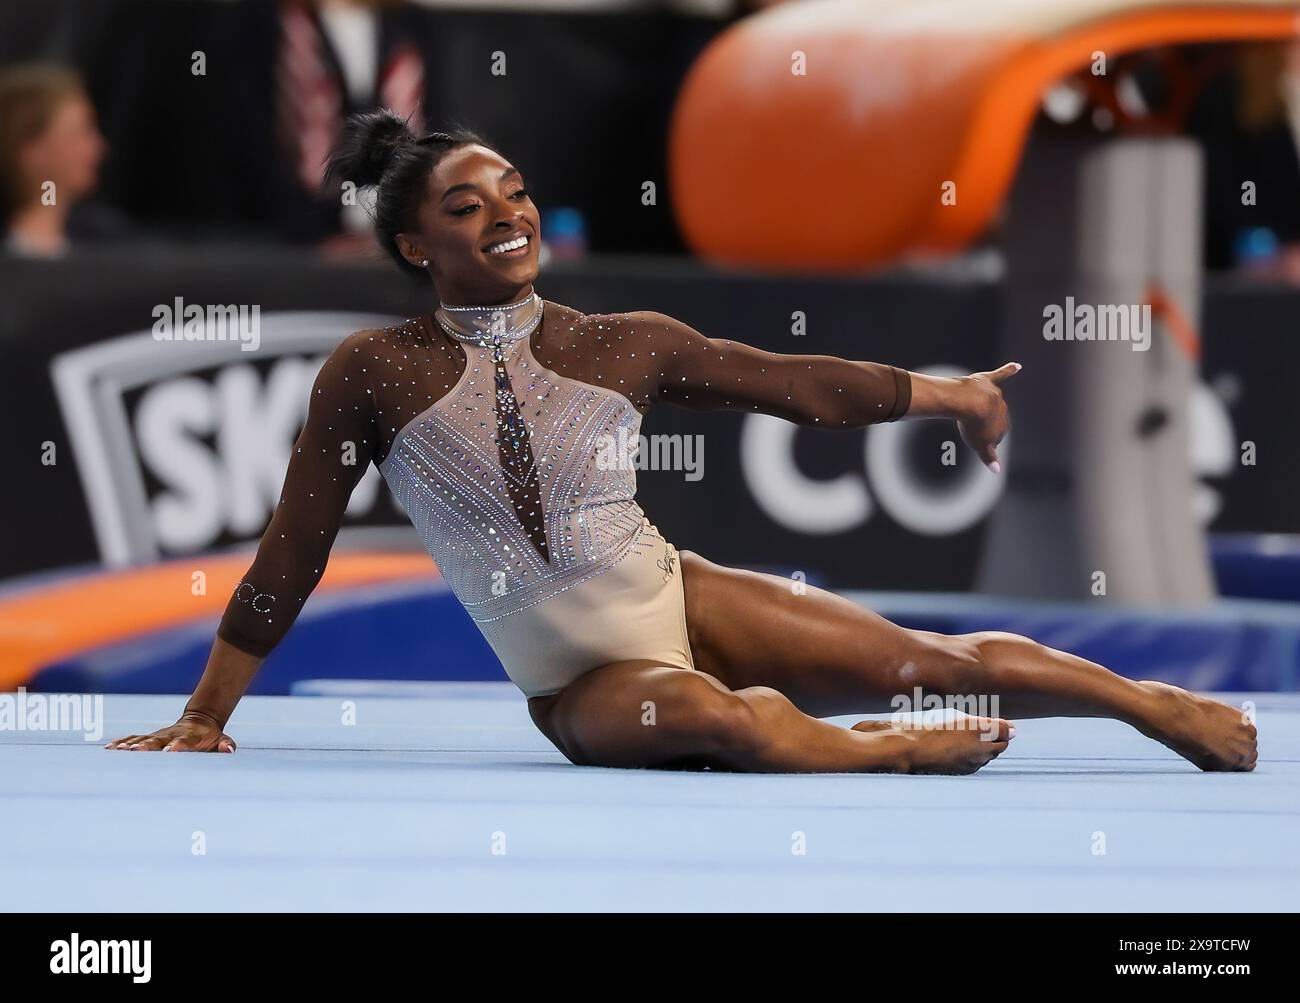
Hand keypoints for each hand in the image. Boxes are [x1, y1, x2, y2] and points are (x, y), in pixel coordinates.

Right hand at [105, 711, 235, 752]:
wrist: (200, 721)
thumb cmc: (210, 737)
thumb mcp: (221, 740)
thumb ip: (225, 745)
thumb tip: (228, 749)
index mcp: (188, 738)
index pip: (182, 742)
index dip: (176, 746)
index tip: (169, 751)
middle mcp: (170, 735)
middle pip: (157, 740)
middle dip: (146, 745)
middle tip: (133, 751)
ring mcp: (159, 735)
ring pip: (142, 738)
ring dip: (130, 744)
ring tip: (116, 750)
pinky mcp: (150, 737)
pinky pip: (134, 738)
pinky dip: (122, 742)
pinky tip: (109, 748)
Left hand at [956, 362, 1019, 469]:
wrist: (968, 402)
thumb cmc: (973, 426)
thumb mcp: (980, 445)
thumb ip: (989, 457)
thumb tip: (997, 470)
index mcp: (1002, 427)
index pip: (995, 435)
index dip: (984, 437)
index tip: (975, 437)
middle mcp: (1003, 410)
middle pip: (993, 417)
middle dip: (983, 422)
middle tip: (970, 424)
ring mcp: (996, 395)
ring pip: (992, 401)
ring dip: (984, 405)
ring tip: (970, 410)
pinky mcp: (989, 381)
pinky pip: (1001, 374)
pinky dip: (1008, 370)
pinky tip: (1017, 366)